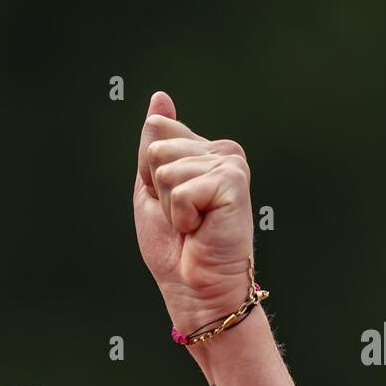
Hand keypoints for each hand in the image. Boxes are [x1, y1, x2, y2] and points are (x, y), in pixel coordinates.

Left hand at [133, 91, 254, 331]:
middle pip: (157, 149)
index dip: (150, 178)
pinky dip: (182, 216)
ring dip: (171, 208)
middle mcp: (223, 151)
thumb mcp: (153, 189)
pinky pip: (181, 190)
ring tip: (193, 226)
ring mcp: (231, 164)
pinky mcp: (234, 182)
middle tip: (183, 219)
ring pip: (166, 169)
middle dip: (159, 191)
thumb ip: (154, 144)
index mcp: (204, 150)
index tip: (172, 204)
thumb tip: (159, 98)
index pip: (157, 133)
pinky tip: (202, 229)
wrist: (195, 287)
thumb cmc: (176, 248)